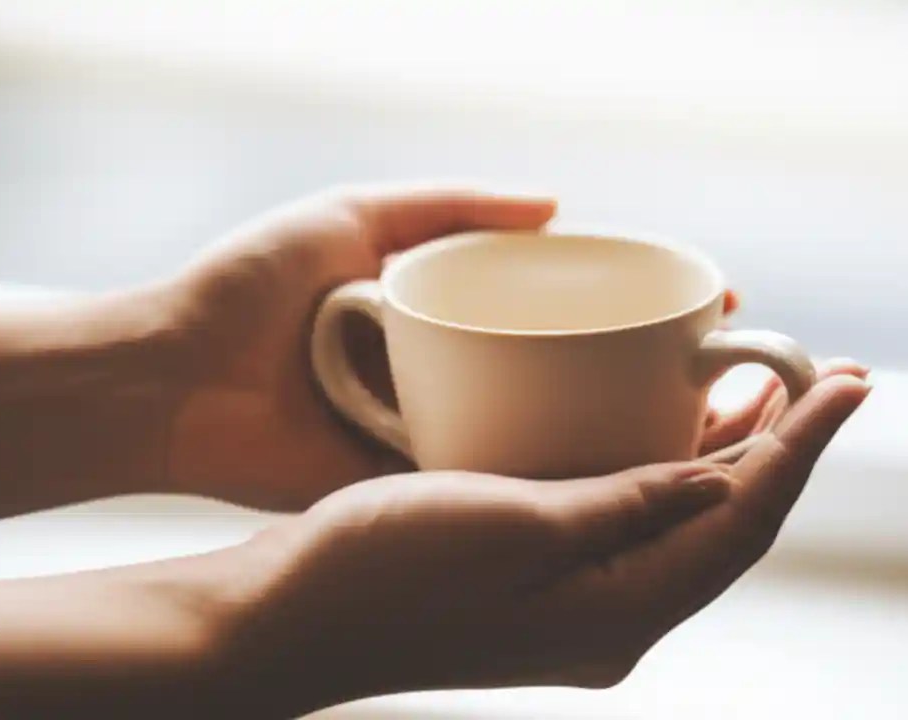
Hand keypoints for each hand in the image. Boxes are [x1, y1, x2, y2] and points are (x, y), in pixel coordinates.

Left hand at [157, 186, 746, 510]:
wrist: (164, 383)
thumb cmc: (248, 289)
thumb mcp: (352, 215)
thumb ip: (450, 202)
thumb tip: (559, 204)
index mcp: (460, 314)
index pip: (580, 309)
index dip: (653, 310)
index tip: (719, 309)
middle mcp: (470, 375)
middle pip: (592, 378)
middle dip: (674, 383)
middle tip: (743, 381)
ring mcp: (452, 434)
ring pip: (564, 440)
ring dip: (645, 441)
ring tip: (723, 435)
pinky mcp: (423, 488)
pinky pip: (506, 489)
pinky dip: (569, 490)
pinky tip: (640, 485)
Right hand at [201, 373, 869, 716]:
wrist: (287, 618)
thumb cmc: (383, 573)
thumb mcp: (517, 525)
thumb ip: (628, 502)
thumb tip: (722, 477)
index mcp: (619, 612)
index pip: (744, 522)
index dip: (805, 449)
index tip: (850, 383)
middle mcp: (612, 618)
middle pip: (728, 527)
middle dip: (786, 449)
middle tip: (828, 375)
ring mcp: (577, 604)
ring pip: (684, 523)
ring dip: (733, 456)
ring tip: (770, 389)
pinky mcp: (542, 580)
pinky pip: (634, 522)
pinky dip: (668, 471)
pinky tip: (667, 430)